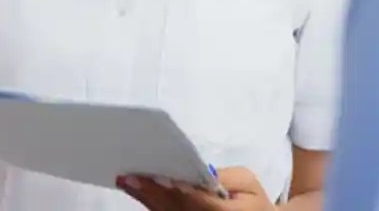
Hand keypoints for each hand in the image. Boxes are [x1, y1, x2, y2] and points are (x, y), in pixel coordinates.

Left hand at [118, 167, 275, 210]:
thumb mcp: (247, 181)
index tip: (155, 177)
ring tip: (126, 182)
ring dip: (145, 199)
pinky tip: (137, 191)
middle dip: (150, 193)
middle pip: (173, 209)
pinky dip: (151, 204)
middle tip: (127, 178)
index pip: (195, 201)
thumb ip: (223, 176)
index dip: (174, 190)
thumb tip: (193, 171)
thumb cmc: (252, 200)